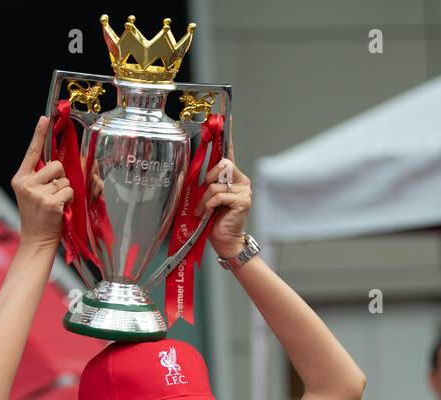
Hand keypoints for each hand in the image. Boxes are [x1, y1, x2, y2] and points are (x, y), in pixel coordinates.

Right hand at [11, 116, 72, 250]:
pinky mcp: (50, 203)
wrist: (36, 240)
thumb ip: (38, 177)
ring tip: (56, 204)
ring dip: (65, 191)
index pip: (31, 152)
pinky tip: (60, 210)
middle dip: (60, 177)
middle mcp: (26, 183)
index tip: (45, 118)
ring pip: (64, 180)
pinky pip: (69, 192)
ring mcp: (37, 194)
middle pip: (56, 166)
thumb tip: (56, 163)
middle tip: (54, 194)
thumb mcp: (31, 194)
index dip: (39, 134)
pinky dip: (69, 200)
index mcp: (20, 178)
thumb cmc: (38, 217)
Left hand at [196, 134, 250, 259]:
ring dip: (205, 197)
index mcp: (233, 177)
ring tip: (204, 209)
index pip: (229, 152)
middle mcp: (242, 180)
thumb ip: (207, 183)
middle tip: (204, 195)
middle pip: (222, 164)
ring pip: (217, 182)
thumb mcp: (208, 197)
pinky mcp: (243, 201)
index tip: (226, 117)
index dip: (227, 135)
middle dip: (208, 179)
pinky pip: (220, 195)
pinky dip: (210, 204)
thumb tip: (196, 173)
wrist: (225, 241)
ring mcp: (244, 190)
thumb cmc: (215, 220)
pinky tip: (208, 213)